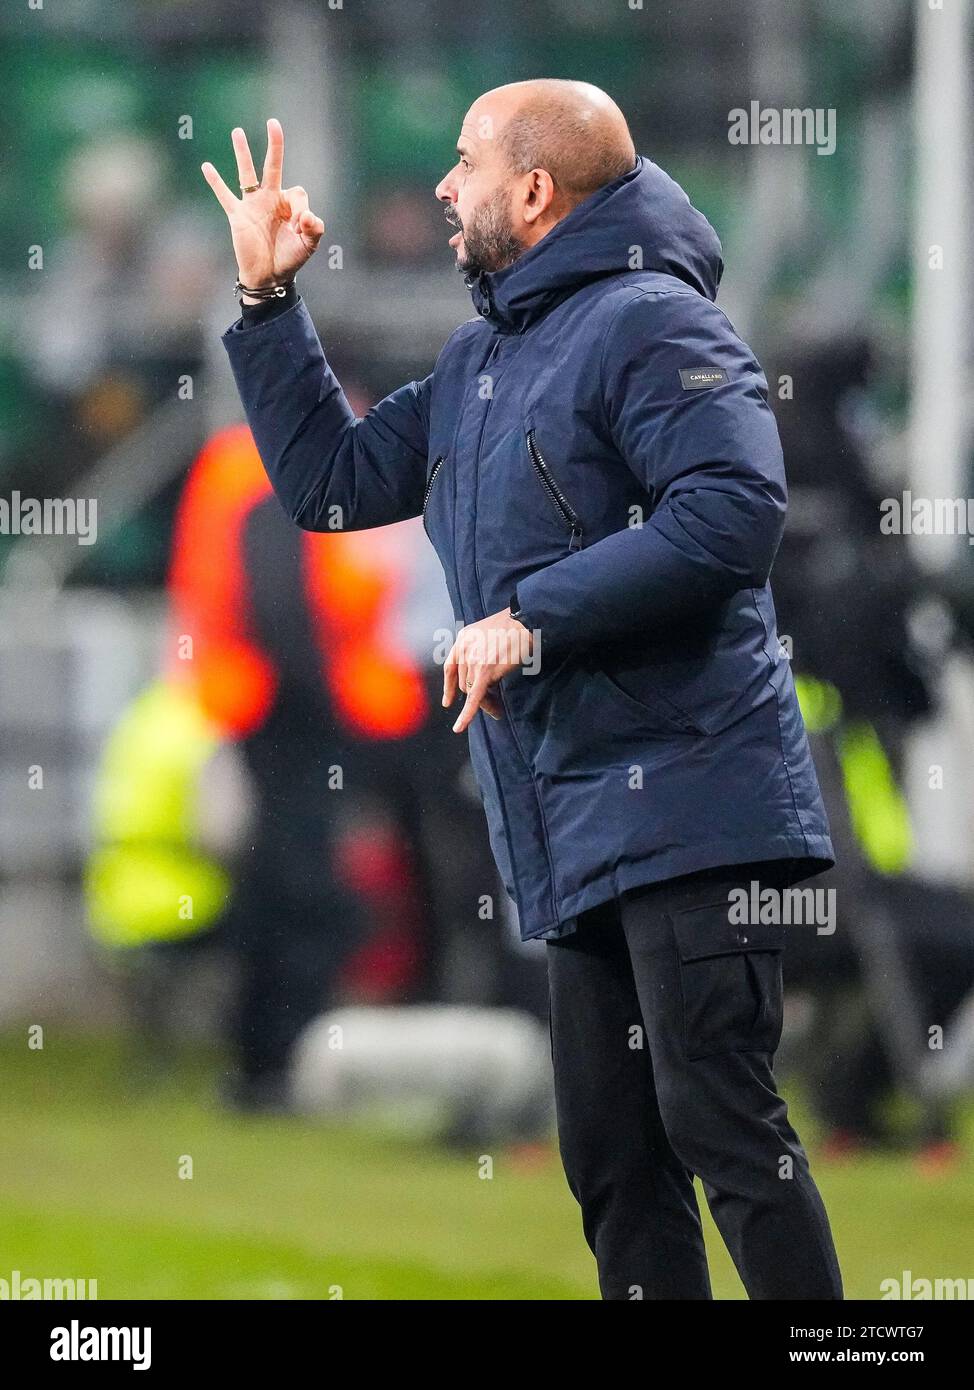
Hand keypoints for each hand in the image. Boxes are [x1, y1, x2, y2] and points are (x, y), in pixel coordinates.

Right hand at [201, 118, 324, 294]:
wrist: (269, 277)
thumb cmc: (289, 260)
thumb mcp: (309, 246)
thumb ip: (314, 228)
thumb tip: (306, 215)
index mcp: (288, 204)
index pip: (297, 192)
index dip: (300, 209)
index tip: (298, 227)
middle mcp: (270, 199)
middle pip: (273, 167)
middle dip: (275, 146)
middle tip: (273, 122)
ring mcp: (252, 206)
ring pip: (247, 174)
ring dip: (243, 154)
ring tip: (237, 132)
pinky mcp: (238, 216)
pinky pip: (225, 196)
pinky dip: (216, 183)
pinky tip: (206, 167)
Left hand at [443, 609, 534, 733]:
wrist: (528, 621)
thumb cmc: (516, 627)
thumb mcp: (490, 633)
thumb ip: (482, 649)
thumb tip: (484, 672)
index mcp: (463, 638)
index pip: (450, 667)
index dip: (449, 686)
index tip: (448, 702)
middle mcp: (464, 648)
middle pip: (465, 682)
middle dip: (477, 696)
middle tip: (493, 706)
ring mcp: (473, 659)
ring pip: (472, 691)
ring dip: (484, 703)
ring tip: (497, 711)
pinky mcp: (485, 671)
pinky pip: (474, 697)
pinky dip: (467, 714)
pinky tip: (460, 726)